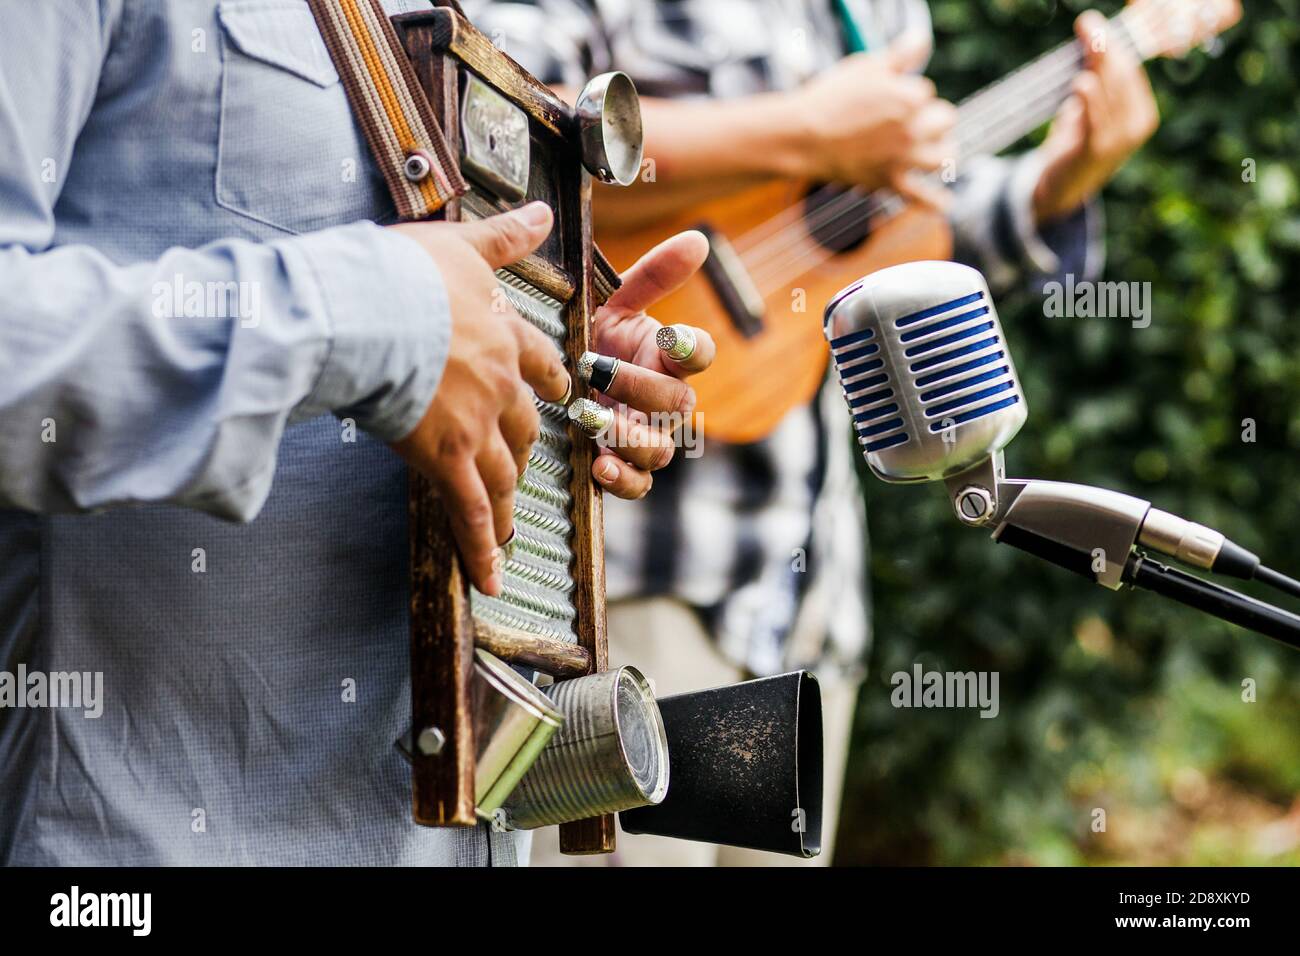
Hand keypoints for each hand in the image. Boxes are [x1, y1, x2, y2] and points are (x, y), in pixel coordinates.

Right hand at [389, 202, 569, 596]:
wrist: (366, 310)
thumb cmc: (401, 273)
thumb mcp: (460, 242)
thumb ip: (504, 233)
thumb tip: (543, 210)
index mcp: (502, 335)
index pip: (538, 363)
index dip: (549, 381)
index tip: (557, 391)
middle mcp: (499, 385)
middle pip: (523, 426)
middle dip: (526, 447)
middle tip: (527, 464)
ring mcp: (476, 426)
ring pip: (503, 474)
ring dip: (509, 504)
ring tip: (513, 531)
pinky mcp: (446, 459)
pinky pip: (471, 514)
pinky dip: (482, 549)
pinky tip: (492, 580)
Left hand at [583, 231, 713, 499]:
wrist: (553, 378)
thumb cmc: (592, 337)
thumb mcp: (615, 302)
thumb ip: (653, 275)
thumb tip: (698, 239)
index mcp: (666, 357)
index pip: (699, 353)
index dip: (691, 349)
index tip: (670, 338)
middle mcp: (664, 399)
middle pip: (676, 403)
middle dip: (638, 387)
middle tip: (595, 368)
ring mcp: (647, 436)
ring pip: (660, 449)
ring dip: (629, 435)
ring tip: (593, 419)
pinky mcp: (624, 466)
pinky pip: (638, 484)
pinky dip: (623, 478)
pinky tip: (600, 465)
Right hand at [787, 32, 956, 206]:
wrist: (802, 137)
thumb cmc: (830, 99)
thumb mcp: (867, 66)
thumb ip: (902, 54)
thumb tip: (923, 39)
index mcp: (911, 97)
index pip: (926, 91)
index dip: (907, 91)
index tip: (886, 96)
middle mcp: (913, 130)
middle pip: (945, 120)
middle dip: (932, 117)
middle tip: (912, 119)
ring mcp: (903, 158)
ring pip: (943, 157)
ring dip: (943, 150)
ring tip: (935, 148)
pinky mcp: (888, 181)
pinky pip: (920, 197)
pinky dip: (933, 202)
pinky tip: (943, 204)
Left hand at [1033, 9, 1158, 224]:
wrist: (1060, 187)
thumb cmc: (1075, 142)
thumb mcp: (1089, 108)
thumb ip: (1094, 80)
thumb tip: (1091, 37)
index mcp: (1141, 112)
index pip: (1130, 71)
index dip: (1115, 45)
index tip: (1095, 24)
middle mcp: (1136, 125)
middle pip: (1122, 77)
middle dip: (1106, 48)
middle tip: (1088, 24)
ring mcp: (1120, 140)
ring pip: (1110, 94)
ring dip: (1098, 65)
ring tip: (1088, 41)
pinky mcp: (1097, 152)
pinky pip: (1096, 121)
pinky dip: (1090, 100)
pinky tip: (1081, 82)